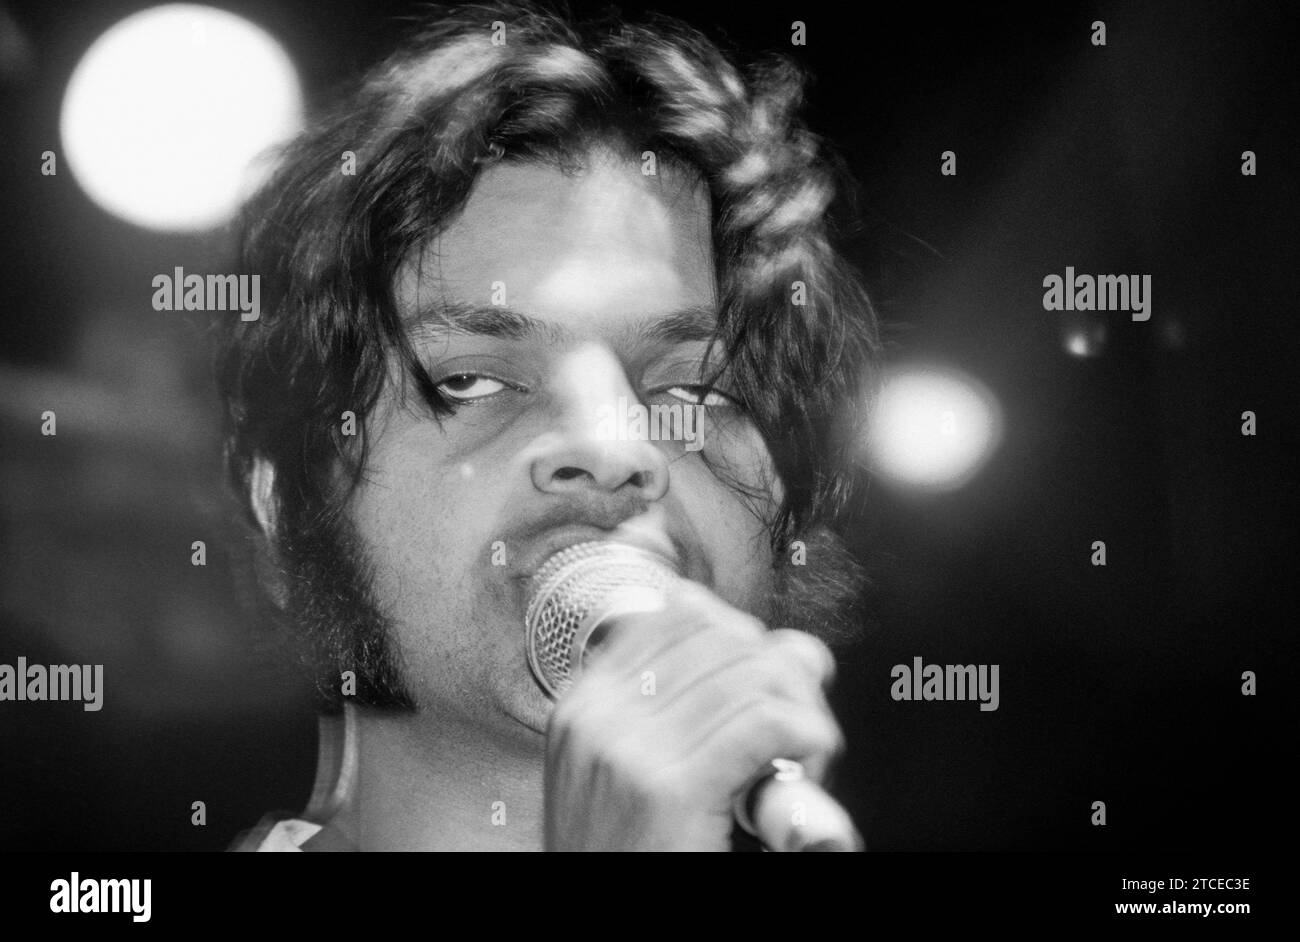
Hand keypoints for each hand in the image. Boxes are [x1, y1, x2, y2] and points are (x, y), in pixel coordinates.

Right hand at [543, 580, 842, 850]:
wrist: (600, 932)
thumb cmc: (635, 857)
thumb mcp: (643, 774)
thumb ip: (700, 709)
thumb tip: (796, 650)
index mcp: (586, 704)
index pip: (682, 615)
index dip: (745, 636)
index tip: (771, 680)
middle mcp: (599, 716)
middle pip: (726, 640)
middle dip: (783, 675)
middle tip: (800, 730)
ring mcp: (627, 750)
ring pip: (754, 678)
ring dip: (802, 711)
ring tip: (805, 758)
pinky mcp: (667, 790)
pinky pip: (765, 724)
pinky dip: (807, 737)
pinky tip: (809, 761)